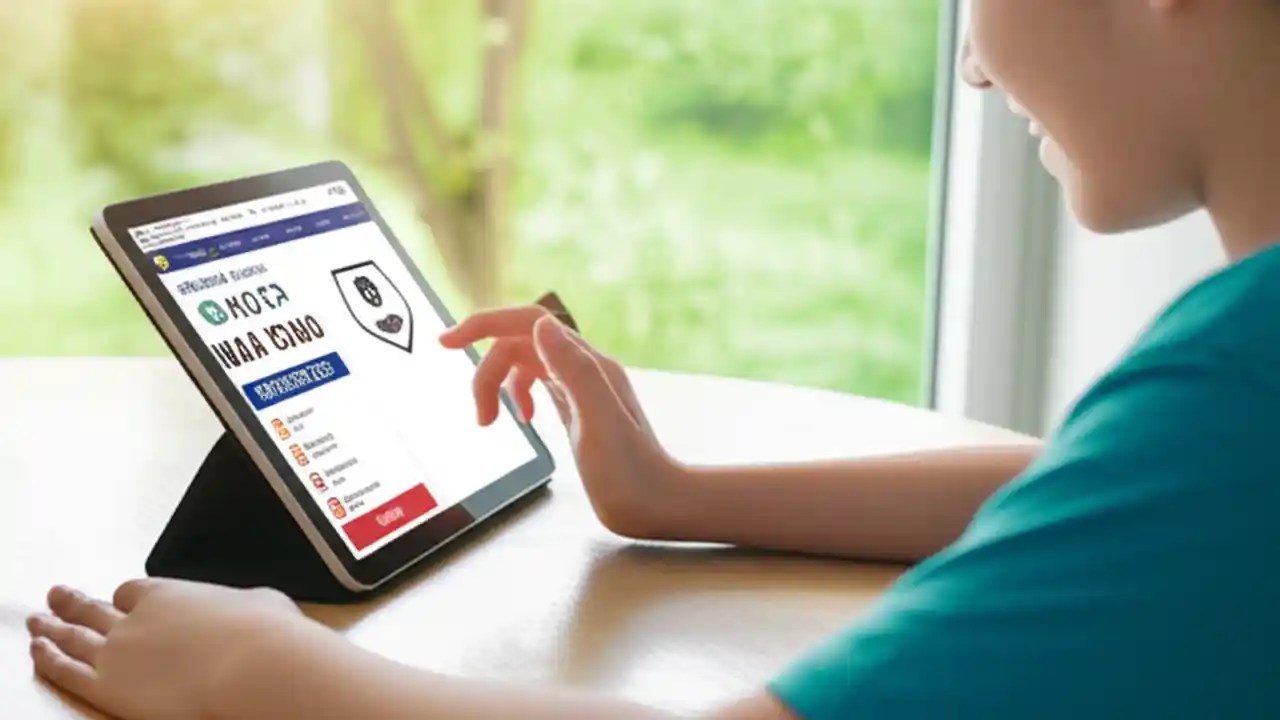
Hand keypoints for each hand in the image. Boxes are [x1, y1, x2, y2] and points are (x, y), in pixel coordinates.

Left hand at [27, 579, 310, 719]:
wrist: (256, 665)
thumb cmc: (267, 636)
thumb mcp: (262, 602)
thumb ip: (244, 602)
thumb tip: (254, 603)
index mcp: (171, 595)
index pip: (133, 591)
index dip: (124, 597)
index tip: (121, 600)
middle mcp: (137, 619)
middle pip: (94, 607)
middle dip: (73, 601)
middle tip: (57, 594)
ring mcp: (118, 651)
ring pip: (73, 636)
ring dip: (51, 627)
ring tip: (37, 621)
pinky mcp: (108, 685)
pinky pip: (66, 670)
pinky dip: (48, 659)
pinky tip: (37, 651)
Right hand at [440, 306, 687, 538]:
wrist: (659, 504)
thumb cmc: (631, 472)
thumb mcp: (598, 421)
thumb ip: (573, 370)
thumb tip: (540, 324)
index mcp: (588, 365)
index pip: (527, 323)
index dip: (484, 324)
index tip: (446, 341)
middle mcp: (585, 369)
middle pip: (518, 346)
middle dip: (487, 374)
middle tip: (480, 419)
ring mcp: (582, 389)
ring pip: (524, 364)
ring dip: (498, 385)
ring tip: (488, 422)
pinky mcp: (579, 410)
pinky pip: (538, 383)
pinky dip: (518, 393)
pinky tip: (523, 417)